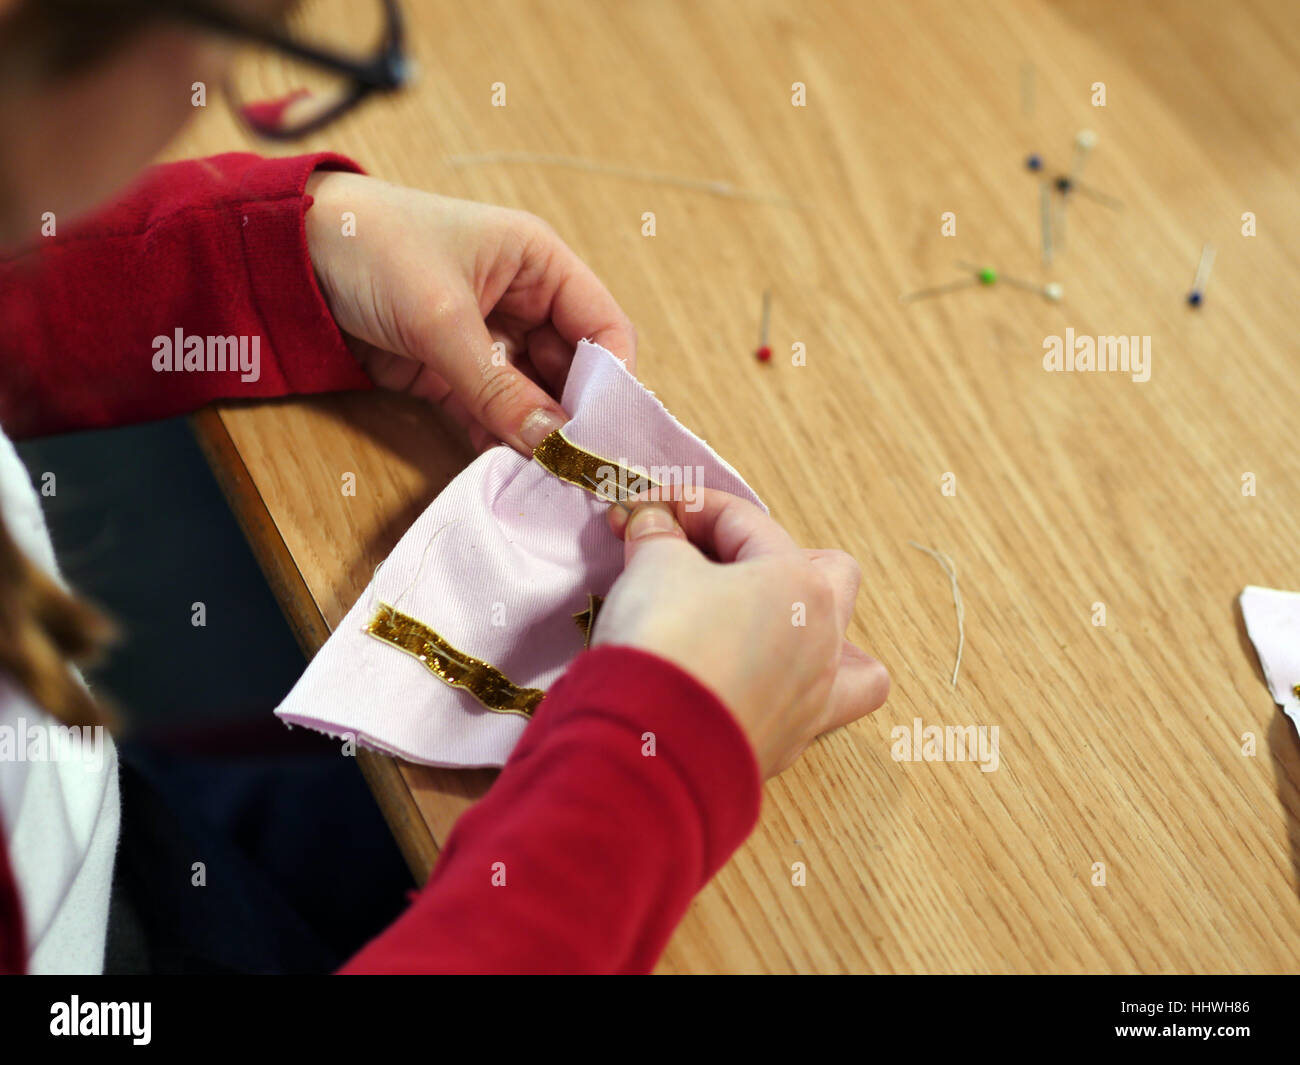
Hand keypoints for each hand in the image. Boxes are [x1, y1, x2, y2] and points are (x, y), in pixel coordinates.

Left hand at [304, 171, 635, 454]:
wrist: (287, 254)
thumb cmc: (373, 249)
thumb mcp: (442, 319)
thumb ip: (499, 387)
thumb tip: (553, 443)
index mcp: (539, 264)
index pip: (603, 326)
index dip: (613, 378)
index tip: (609, 432)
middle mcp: (524, 301)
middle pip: (573, 370)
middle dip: (576, 417)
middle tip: (580, 469)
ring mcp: (489, 340)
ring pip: (534, 398)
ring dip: (539, 435)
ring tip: (549, 479)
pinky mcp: (453, 372)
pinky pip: (492, 412)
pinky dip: (500, 440)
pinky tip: (509, 470)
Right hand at [592, 491, 889, 776]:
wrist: (652, 745)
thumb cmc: (666, 643)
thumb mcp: (654, 566)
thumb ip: (659, 537)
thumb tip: (654, 527)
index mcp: (800, 583)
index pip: (744, 522)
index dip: (688, 507)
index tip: (645, 511)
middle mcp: (822, 639)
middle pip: (829, 575)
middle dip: (774, 557)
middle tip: (712, 562)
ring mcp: (813, 696)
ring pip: (846, 652)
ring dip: (809, 628)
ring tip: (765, 622)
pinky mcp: (786, 742)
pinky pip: (817, 710)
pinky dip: (797, 691)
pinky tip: (766, 685)